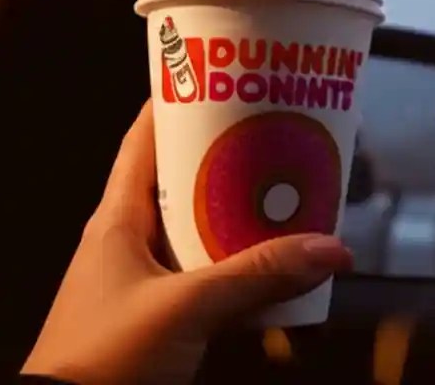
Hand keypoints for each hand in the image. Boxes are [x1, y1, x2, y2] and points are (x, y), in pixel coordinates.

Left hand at [22, 101, 352, 383]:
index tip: (222, 77)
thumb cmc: (105, 358)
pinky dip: (236, 267)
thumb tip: (330, 248)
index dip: (178, 103)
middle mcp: (126, 241)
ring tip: (288, 198)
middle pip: (181, 182)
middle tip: (278, 139)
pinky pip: (203, 276)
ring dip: (238, 217)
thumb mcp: (186, 308)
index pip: (144, 139)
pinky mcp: (156, 317)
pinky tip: (271, 268)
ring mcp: (140, 281)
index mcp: (116, 219)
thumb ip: (256, 277)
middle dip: (229, 161)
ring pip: (196, 231)